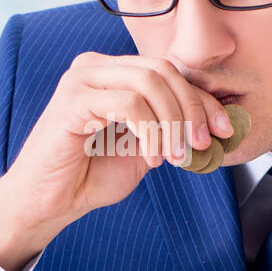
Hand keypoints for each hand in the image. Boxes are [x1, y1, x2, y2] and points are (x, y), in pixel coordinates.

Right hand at [0, 53, 233, 270]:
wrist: (47, 203)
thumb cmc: (89, 176)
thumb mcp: (144, 149)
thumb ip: (171, 129)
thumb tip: (214, 124)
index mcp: (113, 73)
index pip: (169, 71)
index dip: (202, 99)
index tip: (224, 130)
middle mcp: (96, 67)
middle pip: (163, 71)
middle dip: (192, 109)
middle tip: (200, 145)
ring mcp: (82, 79)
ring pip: (149, 83)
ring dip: (172, 123)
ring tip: (174, 157)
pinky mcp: (72, 99)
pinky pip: (128, 103)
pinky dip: (150, 133)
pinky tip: (150, 160)